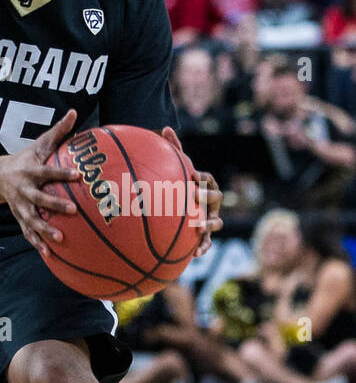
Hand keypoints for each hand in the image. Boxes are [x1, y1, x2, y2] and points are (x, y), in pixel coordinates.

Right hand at [0, 109, 81, 255]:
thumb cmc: (25, 158)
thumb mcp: (39, 143)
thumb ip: (58, 130)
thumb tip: (75, 111)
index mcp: (30, 171)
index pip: (47, 172)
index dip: (62, 174)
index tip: (78, 175)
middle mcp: (24, 190)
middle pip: (39, 199)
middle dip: (54, 205)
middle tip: (73, 210)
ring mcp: (20, 206)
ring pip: (32, 220)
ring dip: (45, 230)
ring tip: (60, 238)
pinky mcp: (19, 217)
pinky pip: (28, 232)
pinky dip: (37, 243)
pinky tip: (49, 254)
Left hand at [162, 126, 221, 254]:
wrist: (182, 208)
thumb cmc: (178, 186)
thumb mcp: (175, 170)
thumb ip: (172, 150)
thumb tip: (166, 128)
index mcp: (204, 185)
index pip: (208, 179)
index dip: (203, 177)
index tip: (193, 176)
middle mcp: (211, 202)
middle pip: (216, 198)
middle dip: (207, 197)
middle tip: (195, 196)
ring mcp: (210, 218)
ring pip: (217, 221)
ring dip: (209, 223)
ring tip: (198, 226)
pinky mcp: (204, 235)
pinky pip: (207, 242)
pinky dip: (204, 247)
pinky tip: (195, 255)